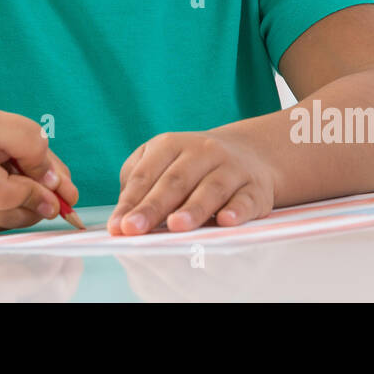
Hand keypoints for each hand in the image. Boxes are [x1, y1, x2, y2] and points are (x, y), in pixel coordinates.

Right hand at [0, 105, 79, 234]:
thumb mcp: (9, 134)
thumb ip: (43, 159)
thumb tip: (67, 196)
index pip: (30, 147)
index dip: (44, 163)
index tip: (45, 168)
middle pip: (9, 196)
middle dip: (37, 199)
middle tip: (52, 201)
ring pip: (7, 218)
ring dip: (29, 212)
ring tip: (27, 196)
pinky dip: (11, 220)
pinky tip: (5, 204)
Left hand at [107, 130, 275, 235]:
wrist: (248, 153)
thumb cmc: (191, 166)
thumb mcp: (161, 162)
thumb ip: (138, 186)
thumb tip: (121, 219)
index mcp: (170, 144)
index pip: (146, 174)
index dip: (130, 201)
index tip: (117, 227)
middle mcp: (202, 152)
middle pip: (175, 181)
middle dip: (153, 207)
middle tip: (134, 229)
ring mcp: (231, 168)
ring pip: (211, 189)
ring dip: (193, 208)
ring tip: (176, 226)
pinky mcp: (255, 188)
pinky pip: (246, 199)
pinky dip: (237, 210)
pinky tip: (225, 221)